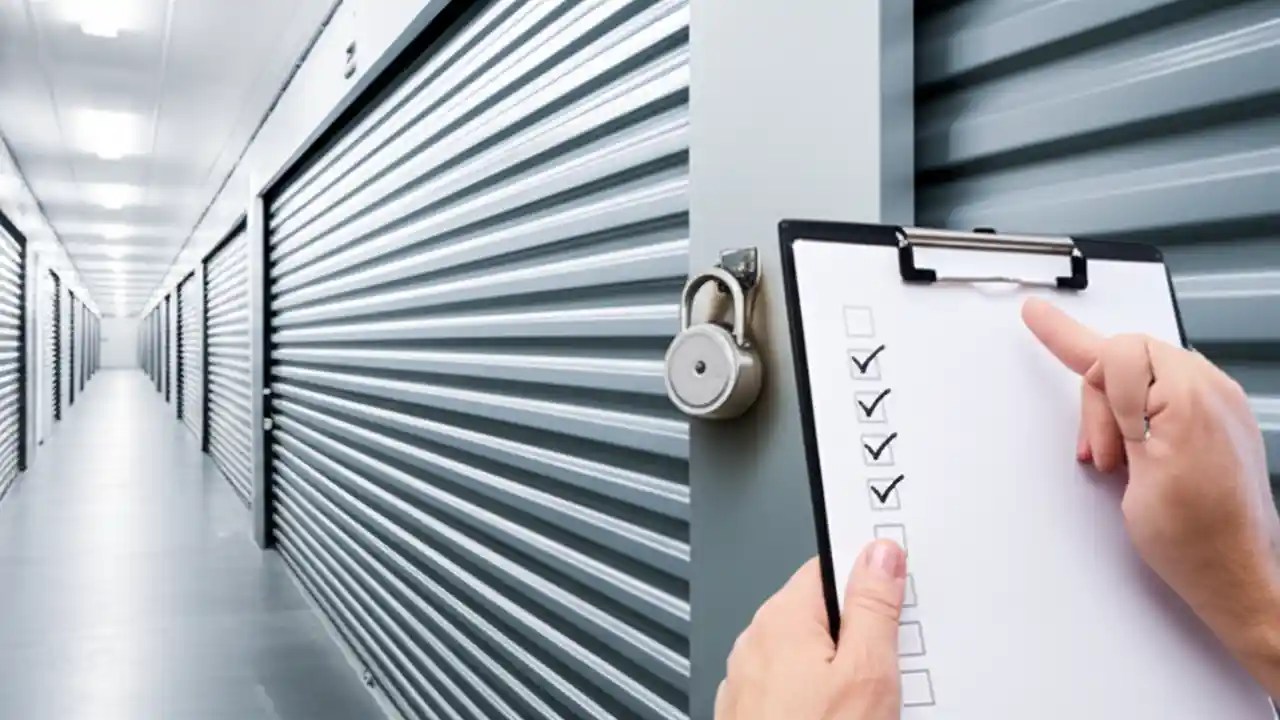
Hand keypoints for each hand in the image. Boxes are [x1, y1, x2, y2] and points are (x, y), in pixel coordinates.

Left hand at [716, 540, 906, 719]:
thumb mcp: (866, 673)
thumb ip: (874, 607)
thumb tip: (880, 554)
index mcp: (782, 616)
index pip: (830, 569)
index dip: (870, 578)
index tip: (900, 592)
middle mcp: (757, 641)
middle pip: (823, 616)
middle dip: (863, 637)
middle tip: (895, 670)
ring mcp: (750, 680)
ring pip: (810, 658)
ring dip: (844, 673)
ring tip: (875, 708)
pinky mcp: (753, 712)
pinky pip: (795, 689)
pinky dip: (821, 700)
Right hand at [1022, 298, 1279, 693]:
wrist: (1233, 575)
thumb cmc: (1192, 538)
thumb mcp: (1136, 469)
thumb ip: (1120, 408)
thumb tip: (1108, 366)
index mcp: (1191, 399)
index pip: (1121, 352)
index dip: (1074, 348)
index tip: (1038, 316)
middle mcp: (1213, 392)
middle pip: (1128, 361)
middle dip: (1102, 404)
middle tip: (1103, 454)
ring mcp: (1219, 405)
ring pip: (1142, 377)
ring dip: (1117, 414)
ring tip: (1120, 462)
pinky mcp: (1218, 420)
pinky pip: (1165, 394)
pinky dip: (1140, 417)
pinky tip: (1133, 451)